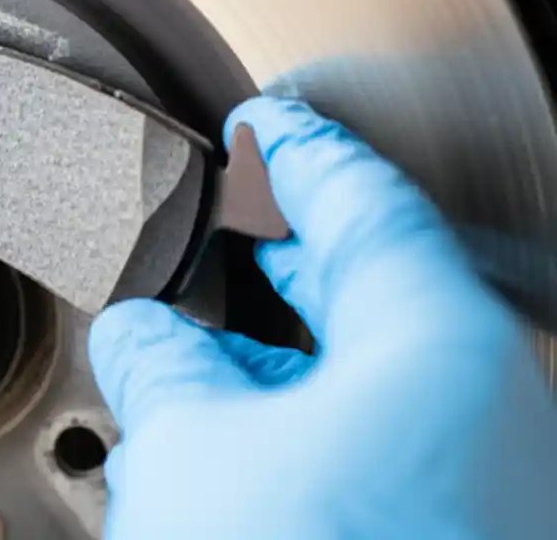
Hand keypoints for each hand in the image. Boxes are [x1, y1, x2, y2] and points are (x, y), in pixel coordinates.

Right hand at [89, 97, 556, 537]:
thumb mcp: (186, 442)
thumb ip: (157, 362)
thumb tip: (137, 336)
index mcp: (438, 343)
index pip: (362, 200)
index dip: (296, 149)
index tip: (268, 119)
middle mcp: (481, 403)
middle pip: (374, 284)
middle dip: (292, 244)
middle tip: (249, 204)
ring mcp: (473, 475)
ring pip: (367, 374)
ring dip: (281, 349)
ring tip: (213, 334)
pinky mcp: (441, 528)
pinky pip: (371, 443)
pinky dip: (301, 419)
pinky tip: (236, 439)